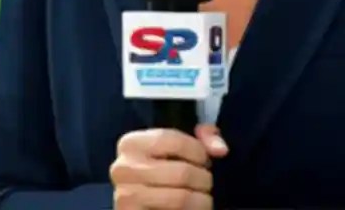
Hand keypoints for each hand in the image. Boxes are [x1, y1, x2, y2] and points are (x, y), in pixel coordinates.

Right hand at [110, 124, 228, 208]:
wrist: (142, 202)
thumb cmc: (162, 174)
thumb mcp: (176, 150)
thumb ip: (201, 140)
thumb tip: (221, 149)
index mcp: (131, 144)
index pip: (176, 141)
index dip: (200, 152)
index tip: (204, 161)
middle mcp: (123, 168)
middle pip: (183, 173)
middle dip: (204, 180)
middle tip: (204, 184)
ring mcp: (127, 196)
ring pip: (182, 198)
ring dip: (202, 200)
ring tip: (201, 198)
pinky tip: (189, 209)